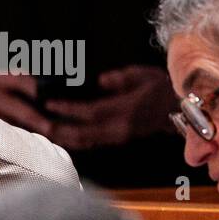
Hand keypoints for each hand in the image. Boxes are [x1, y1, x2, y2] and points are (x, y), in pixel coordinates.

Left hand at [43, 65, 174, 149]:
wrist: (181, 108)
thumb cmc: (160, 87)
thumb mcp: (141, 75)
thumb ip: (118, 78)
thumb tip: (98, 81)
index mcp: (126, 110)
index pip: (90, 112)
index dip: (68, 109)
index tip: (48, 103)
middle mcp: (120, 128)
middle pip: (82, 134)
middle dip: (58, 130)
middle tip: (37, 123)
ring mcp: (119, 137)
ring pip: (85, 142)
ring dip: (62, 139)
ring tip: (42, 131)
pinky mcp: (117, 141)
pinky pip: (91, 144)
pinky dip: (73, 142)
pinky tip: (59, 137)